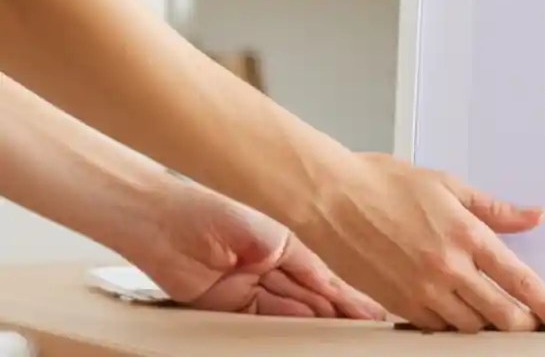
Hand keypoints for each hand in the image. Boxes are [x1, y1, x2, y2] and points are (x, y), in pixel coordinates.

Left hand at [132, 180, 385, 318]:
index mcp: (284, 246)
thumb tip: (328, 288)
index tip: (372, 313)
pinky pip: (261, 321)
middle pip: (311, 299)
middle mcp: (269, 269)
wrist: (164, 224)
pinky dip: (283, 330)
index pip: (323, 278)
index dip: (348, 297)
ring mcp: (248, 289)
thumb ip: (300, 265)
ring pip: (291, 313)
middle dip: (339, 315)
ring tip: (343, 338)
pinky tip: (305, 338)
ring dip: (316, 326)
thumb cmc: (214, 212)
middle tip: (367, 331)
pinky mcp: (225, 306)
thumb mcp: (271, 236)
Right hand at [298, 153, 544, 332]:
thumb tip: (533, 215)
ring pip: (469, 328)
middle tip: (534, 324)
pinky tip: (455, 311)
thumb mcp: (448, 186)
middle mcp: (447, 268)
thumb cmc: (381, 184)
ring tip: (495, 316)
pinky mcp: (398, 304)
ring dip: (487, 326)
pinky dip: (452, 324)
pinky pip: (435, 327)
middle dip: (524, 325)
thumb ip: (495, 209)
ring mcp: (421, 290)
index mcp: (465, 235)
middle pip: (501, 315)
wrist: (330, 198)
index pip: (520, 280)